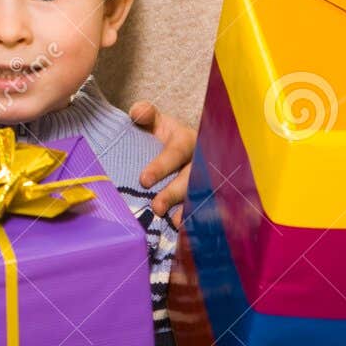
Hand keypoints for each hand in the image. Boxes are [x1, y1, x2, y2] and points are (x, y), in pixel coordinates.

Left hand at [130, 101, 195, 220]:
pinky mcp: (207, 196)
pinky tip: (185, 232)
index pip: (176, 153)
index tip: (144, 180)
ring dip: (187, 210)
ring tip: (173, 222)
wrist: (179, 146)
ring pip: (201, 195)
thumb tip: (138, 112)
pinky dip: (196, 221)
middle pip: (191, 178)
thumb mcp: (156, 122)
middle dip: (174, 193)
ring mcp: (206, 180)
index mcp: (187, 140)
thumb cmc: (163, 135)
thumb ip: (145, 114)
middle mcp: (201, 160)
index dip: (161, 166)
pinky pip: (205, 210)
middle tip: (157, 207)